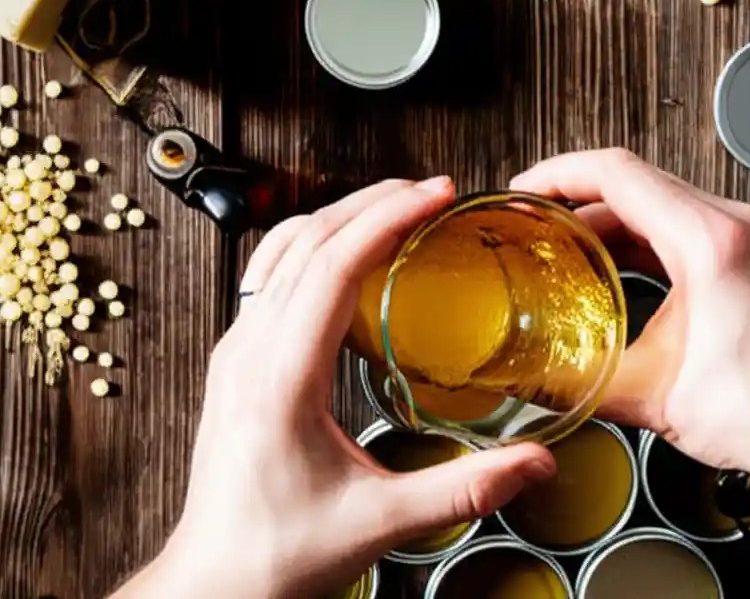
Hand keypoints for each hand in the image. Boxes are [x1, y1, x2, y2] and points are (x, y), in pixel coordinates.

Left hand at [115, 178, 554, 598]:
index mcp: (279, 379)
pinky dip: (313, 248)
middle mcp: (248, 353)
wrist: (216, 579)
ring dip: (336, 217)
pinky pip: (269, 279)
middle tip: (428, 189)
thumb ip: (464, 489)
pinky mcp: (236, 364)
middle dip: (370, 202)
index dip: (387, 219)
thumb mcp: (380, 522)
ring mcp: (235, 354)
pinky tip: (345, 258)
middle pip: (305, 242)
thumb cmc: (279, 553)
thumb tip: (533, 463)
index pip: (332, 266)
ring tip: (391, 206)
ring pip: (280, 253)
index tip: (434, 194)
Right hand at [511, 149, 749, 480]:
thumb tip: (528, 382)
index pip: (618, 174)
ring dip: (615, 219)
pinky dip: (649, 237)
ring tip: (569, 244)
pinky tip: (621, 267)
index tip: (524, 190)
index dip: (559, 174)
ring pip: (667, 203)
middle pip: (641, 182)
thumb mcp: (652, 396)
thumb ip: (577, 385)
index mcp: (711, 242)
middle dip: (580, 197)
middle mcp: (739, 226)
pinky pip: (693, 226)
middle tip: (537, 220)